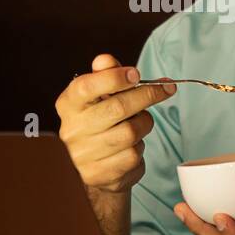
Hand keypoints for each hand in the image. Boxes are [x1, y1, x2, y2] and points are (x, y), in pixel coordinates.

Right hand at [55, 53, 175, 193]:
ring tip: (140, 122)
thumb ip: (104, 75)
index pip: (87, 86)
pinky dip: (140, 146)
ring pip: (131, 132)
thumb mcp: (97, 96)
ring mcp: (84, 155)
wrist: (89, 167)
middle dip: (147, 95)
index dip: (114, 77)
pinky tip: (132, 145)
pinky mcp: (101, 175)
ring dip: (144, 124)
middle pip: (118, 107)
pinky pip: (134, 156)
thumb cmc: (97, 122)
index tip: (136, 74)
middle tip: (166, 88)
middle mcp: (72, 130)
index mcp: (68, 105)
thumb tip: (105, 59)